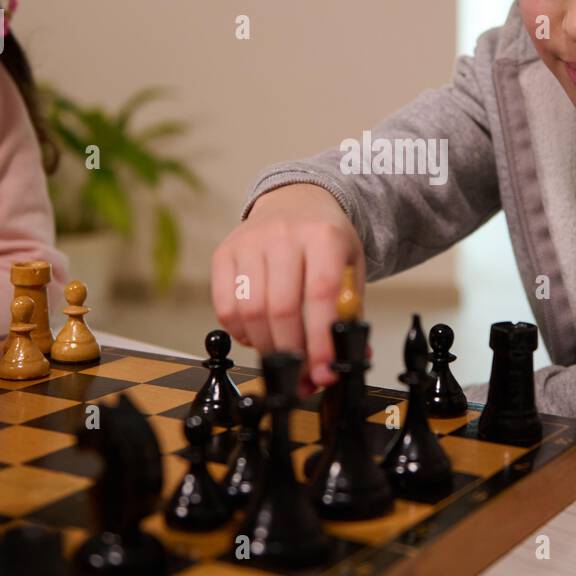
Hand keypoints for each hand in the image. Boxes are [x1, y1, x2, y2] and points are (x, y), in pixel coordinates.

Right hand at [211, 183, 364, 395]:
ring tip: (281, 353)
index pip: (321, 295)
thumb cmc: (325, 241)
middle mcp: (284, 234)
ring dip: (266, 346)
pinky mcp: (224, 253)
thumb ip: (351, 311)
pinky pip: (225, 306)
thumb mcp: (350, 266)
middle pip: (282, 308)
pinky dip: (240, 333)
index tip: (324, 371)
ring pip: (250, 311)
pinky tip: (257, 334)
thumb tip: (351, 356)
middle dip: (293, 351)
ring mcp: (249, 242)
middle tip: (301, 374)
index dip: (321, 341)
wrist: (296, 201)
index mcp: (323, 236)